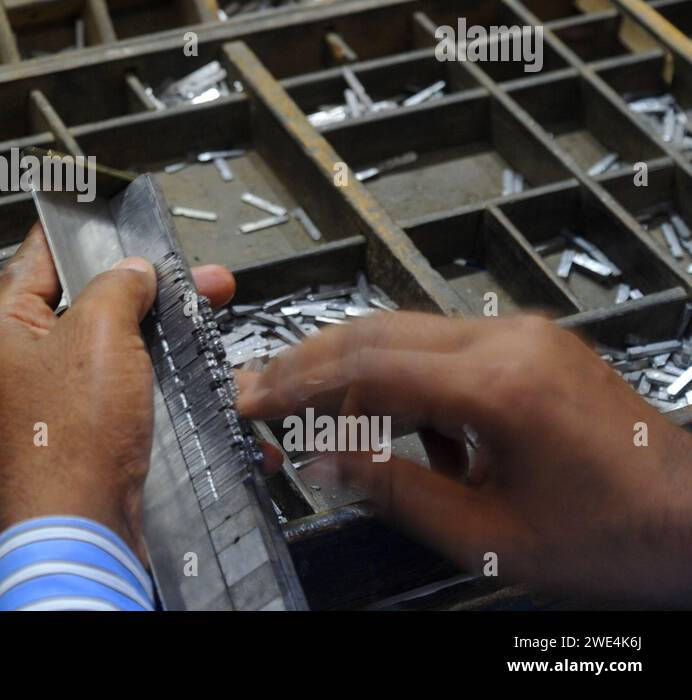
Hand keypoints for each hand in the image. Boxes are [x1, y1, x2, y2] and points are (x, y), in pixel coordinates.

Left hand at [0, 224, 241, 553]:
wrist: (78, 536)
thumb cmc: (68, 443)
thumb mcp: (100, 335)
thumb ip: (117, 287)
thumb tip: (131, 272)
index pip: (36, 259)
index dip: (78, 233)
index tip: (101, 214)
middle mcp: (12, 370)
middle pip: (83, 309)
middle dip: (143, 293)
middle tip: (189, 280)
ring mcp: (42, 410)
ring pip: (107, 356)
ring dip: (156, 340)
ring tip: (203, 326)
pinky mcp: (74, 444)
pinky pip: (116, 400)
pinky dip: (152, 387)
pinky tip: (194, 382)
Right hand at [237, 313, 691, 604]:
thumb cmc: (615, 536)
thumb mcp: (489, 538)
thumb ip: (395, 490)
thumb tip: (324, 461)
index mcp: (498, 387)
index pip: (366, 365)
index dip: (297, 384)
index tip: (253, 399)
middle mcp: (509, 341)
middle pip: (376, 330)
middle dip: (308, 362)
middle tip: (260, 389)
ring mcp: (523, 335)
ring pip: (404, 330)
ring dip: (351, 367)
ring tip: (313, 413)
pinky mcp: (531, 344)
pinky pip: (443, 344)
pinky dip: (402, 376)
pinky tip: (402, 429)